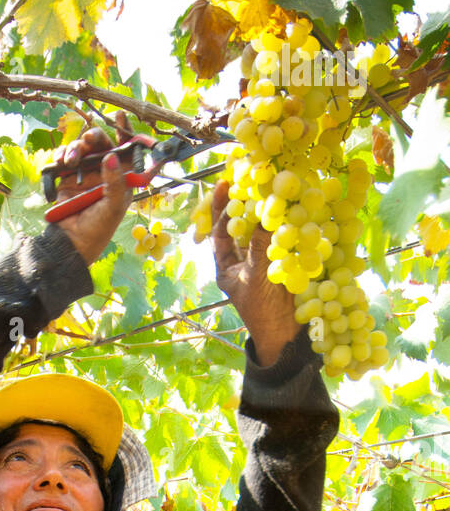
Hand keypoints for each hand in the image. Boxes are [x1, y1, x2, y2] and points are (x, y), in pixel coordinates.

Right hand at [51, 122, 132, 267]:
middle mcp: (103, 172)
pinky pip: (64, 157)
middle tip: (88, 139)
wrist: (70, 242)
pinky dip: (62, 155)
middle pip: (101, 144)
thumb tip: (111, 156)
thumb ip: (114, 181)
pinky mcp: (67, 177)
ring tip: (70, 161)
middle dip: (94, 137)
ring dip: (75, 148)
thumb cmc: (97, 229)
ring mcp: (84, 173)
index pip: (125, 150)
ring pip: (81, 147)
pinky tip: (61, 161)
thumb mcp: (112, 207)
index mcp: (120, 178)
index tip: (119, 117)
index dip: (124, 132)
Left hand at [211, 181, 299, 367]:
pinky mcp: (282, 262)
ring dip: (264, 211)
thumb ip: (259, 245)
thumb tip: (265, 213)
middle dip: (243, 203)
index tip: (223, 183)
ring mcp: (263, 262)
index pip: (219, 232)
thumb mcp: (256, 276)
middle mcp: (243, 261)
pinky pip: (281, 238)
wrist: (286, 334)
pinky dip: (285, 223)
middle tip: (247, 177)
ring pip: (260, 230)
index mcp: (226, 267)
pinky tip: (291, 206)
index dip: (219, 208)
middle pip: (240, 226)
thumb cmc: (262, 311)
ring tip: (268, 186)